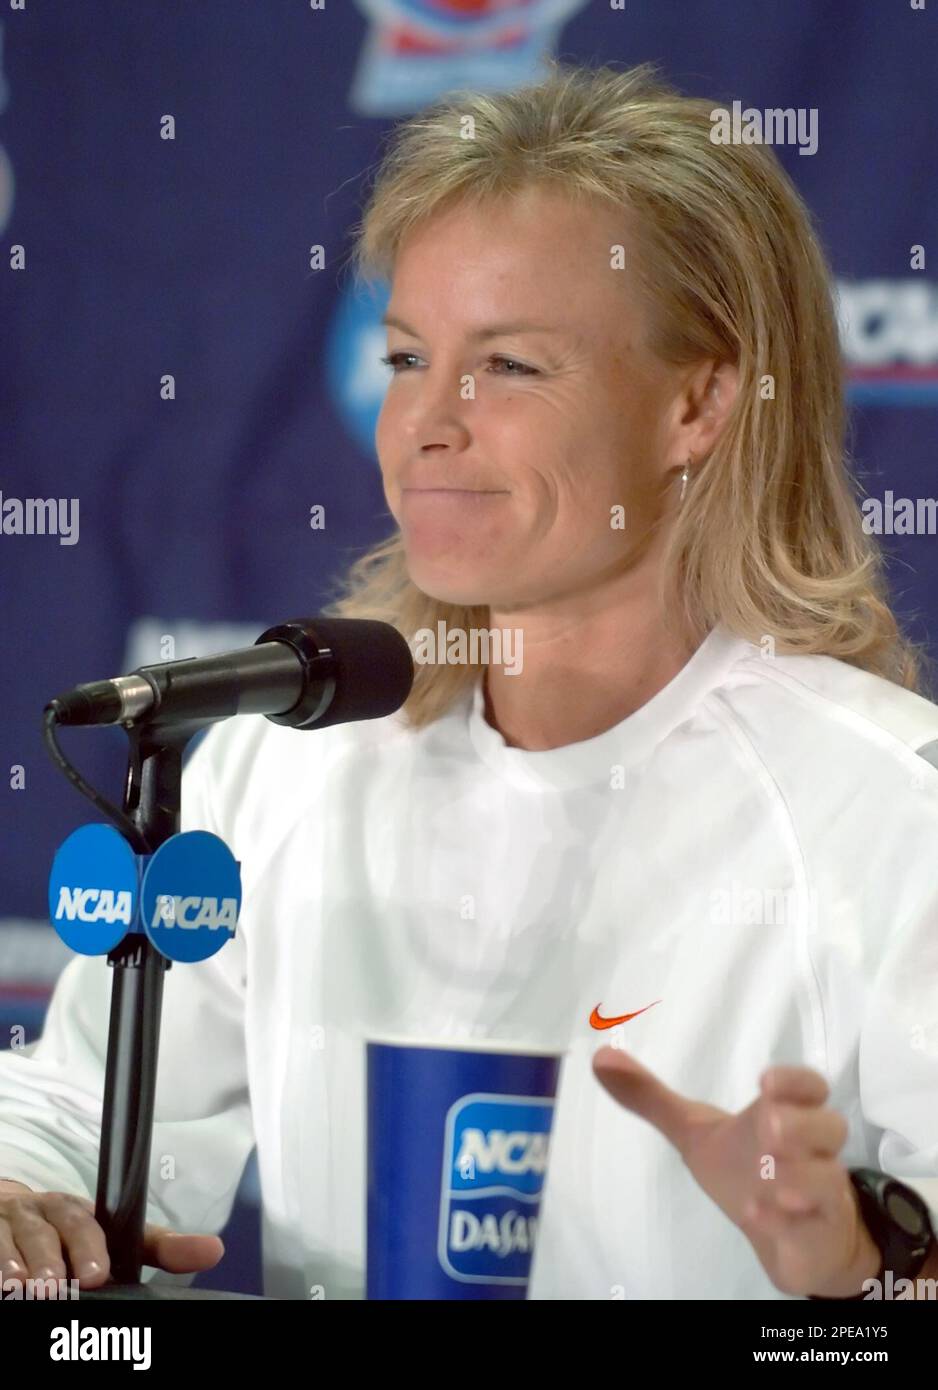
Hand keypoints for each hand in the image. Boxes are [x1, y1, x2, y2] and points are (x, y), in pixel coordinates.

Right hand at [0, 1180, 223, 1288]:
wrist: (7, 1218)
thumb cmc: (69, 1237)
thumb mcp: (113, 1239)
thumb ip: (160, 1249)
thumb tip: (214, 1250)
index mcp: (83, 1211)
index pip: (98, 1222)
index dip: (97, 1244)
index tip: (102, 1274)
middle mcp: (50, 1211)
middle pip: (64, 1226)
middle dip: (71, 1253)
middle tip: (83, 1281)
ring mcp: (18, 1221)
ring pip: (25, 1236)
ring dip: (29, 1262)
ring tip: (36, 1288)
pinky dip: (1, 1260)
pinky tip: (5, 1282)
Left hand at [592, 1052, 880, 1297]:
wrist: (791, 1238)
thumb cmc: (745, 1171)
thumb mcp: (694, 1133)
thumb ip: (651, 1098)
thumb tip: (599, 1057)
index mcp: (785, 1115)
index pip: (808, 1088)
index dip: (795, 1081)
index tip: (766, 1081)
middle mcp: (810, 1151)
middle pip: (828, 1127)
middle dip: (802, 1125)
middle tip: (769, 1123)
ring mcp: (820, 1195)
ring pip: (827, 1179)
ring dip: (801, 1175)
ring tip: (769, 1174)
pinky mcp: (818, 1236)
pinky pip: (812, 1228)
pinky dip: (785, 1221)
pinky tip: (756, 1214)